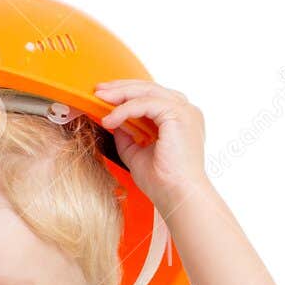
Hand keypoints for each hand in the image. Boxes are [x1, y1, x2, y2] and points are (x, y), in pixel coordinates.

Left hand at [93, 80, 208, 210]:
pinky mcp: (178, 115)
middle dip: (121, 88)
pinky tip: (110, 119)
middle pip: (149, 88)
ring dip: (121, 93)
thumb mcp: (137, 154)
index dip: (127, 94)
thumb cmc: (164, 183)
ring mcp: (185, 111)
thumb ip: (127, 136)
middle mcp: (185, 111)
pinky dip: (125, 109)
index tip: (105, 97)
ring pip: (147, 91)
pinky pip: (145, 103)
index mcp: (179, 120)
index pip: (151, 97)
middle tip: (98, 90)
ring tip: (100, 98)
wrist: (177, 197)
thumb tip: (112, 121)